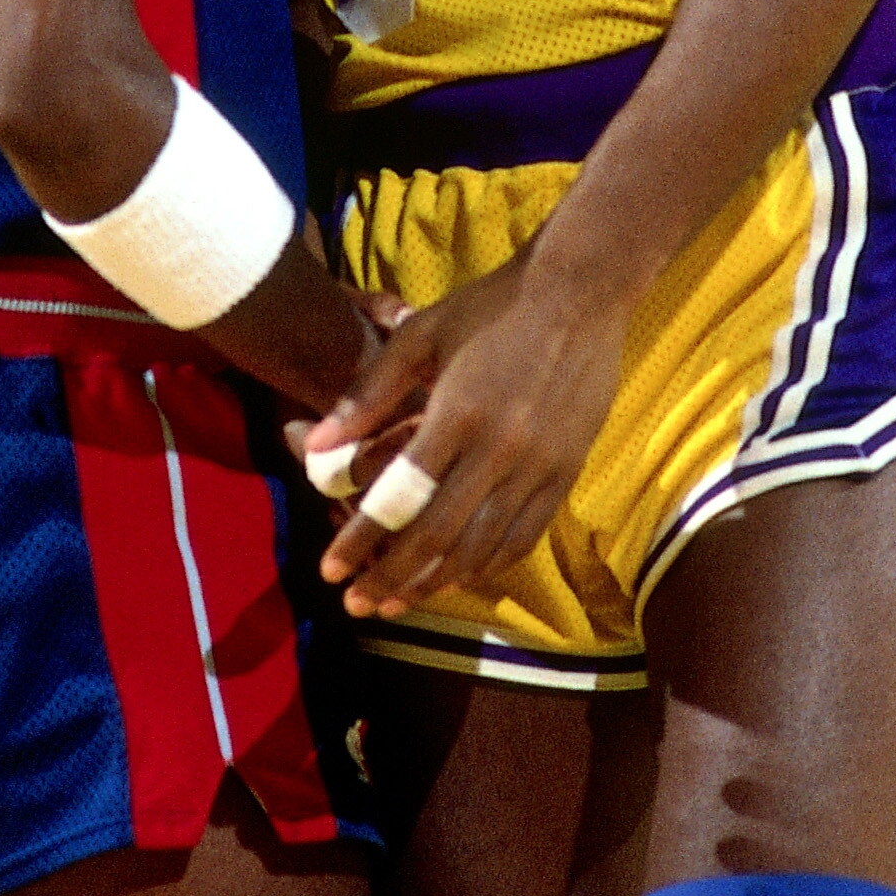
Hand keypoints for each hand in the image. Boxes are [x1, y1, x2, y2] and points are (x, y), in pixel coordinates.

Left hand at [305, 250, 625, 618]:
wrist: (581, 290)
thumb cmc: (491, 306)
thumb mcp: (419, 334)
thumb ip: (368, 392)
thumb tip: (314, 442)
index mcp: (457, 413)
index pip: (399, 496)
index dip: (361, 540)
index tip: (330, 570)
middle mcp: (499, 449)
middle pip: (437, 535)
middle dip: (390, 576)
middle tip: (356, 605)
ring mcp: (539, 466)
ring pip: (482, 546)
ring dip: (436, 582)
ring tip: (398, 603)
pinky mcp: (568, 471)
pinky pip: (525, 535)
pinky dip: (489, 564)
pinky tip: (459, 578)